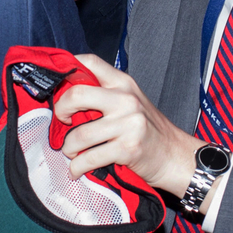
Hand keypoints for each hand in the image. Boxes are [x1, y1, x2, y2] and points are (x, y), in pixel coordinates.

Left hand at [52, 54, 201, 196]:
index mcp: (123, 83)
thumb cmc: (148, 130)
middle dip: (60, 111)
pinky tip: (77, 170)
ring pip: (79, 135)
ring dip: (69, 148)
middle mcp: (125, 99)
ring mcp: (127, 124)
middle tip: (62, 122)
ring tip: (72, 153)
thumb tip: (65, 98)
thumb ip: (104, 95)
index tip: (58, 88)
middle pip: (76, 94)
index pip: (90, 62)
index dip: (67, 70)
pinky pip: (89, 158)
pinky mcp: (127, 149)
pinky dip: (77, 167)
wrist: (174, 156)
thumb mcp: (129, 103)